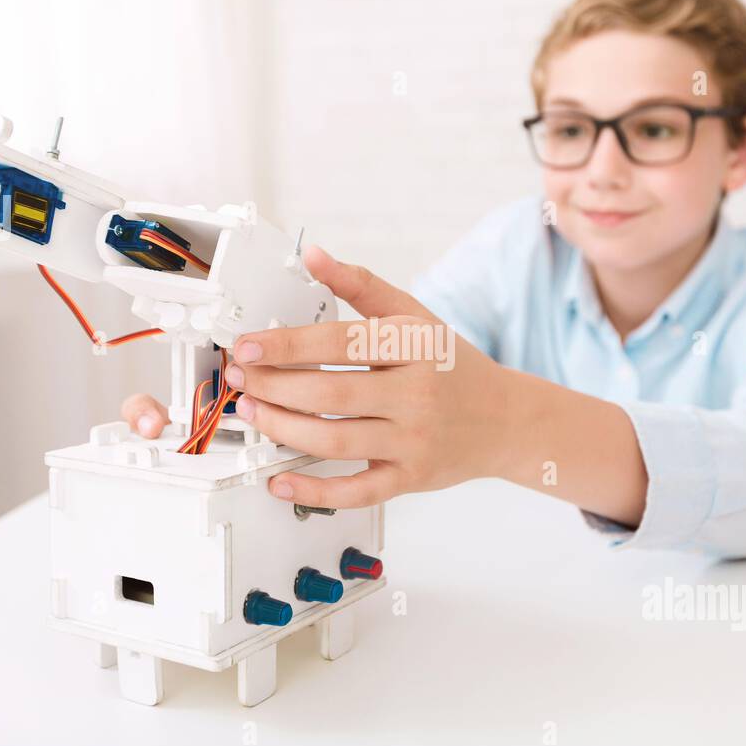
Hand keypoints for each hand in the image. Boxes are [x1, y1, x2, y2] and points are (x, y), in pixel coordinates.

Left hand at [120, 245, 515, 507]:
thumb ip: (361, 286)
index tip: (248, 347)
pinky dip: (313, 490)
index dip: (288, 345)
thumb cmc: (452, 365)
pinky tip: (279, 481)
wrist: (506, 420)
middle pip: (330, 393)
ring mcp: (413, 441)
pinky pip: (356, 490)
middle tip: (239, 380)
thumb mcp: (415, 315)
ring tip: (252, 412)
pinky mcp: (410, 478)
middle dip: (274, 387)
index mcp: (415, 346)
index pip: (341, 343)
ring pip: (335, 440)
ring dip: (283, 429)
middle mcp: (416, 394)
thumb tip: (312, 256)